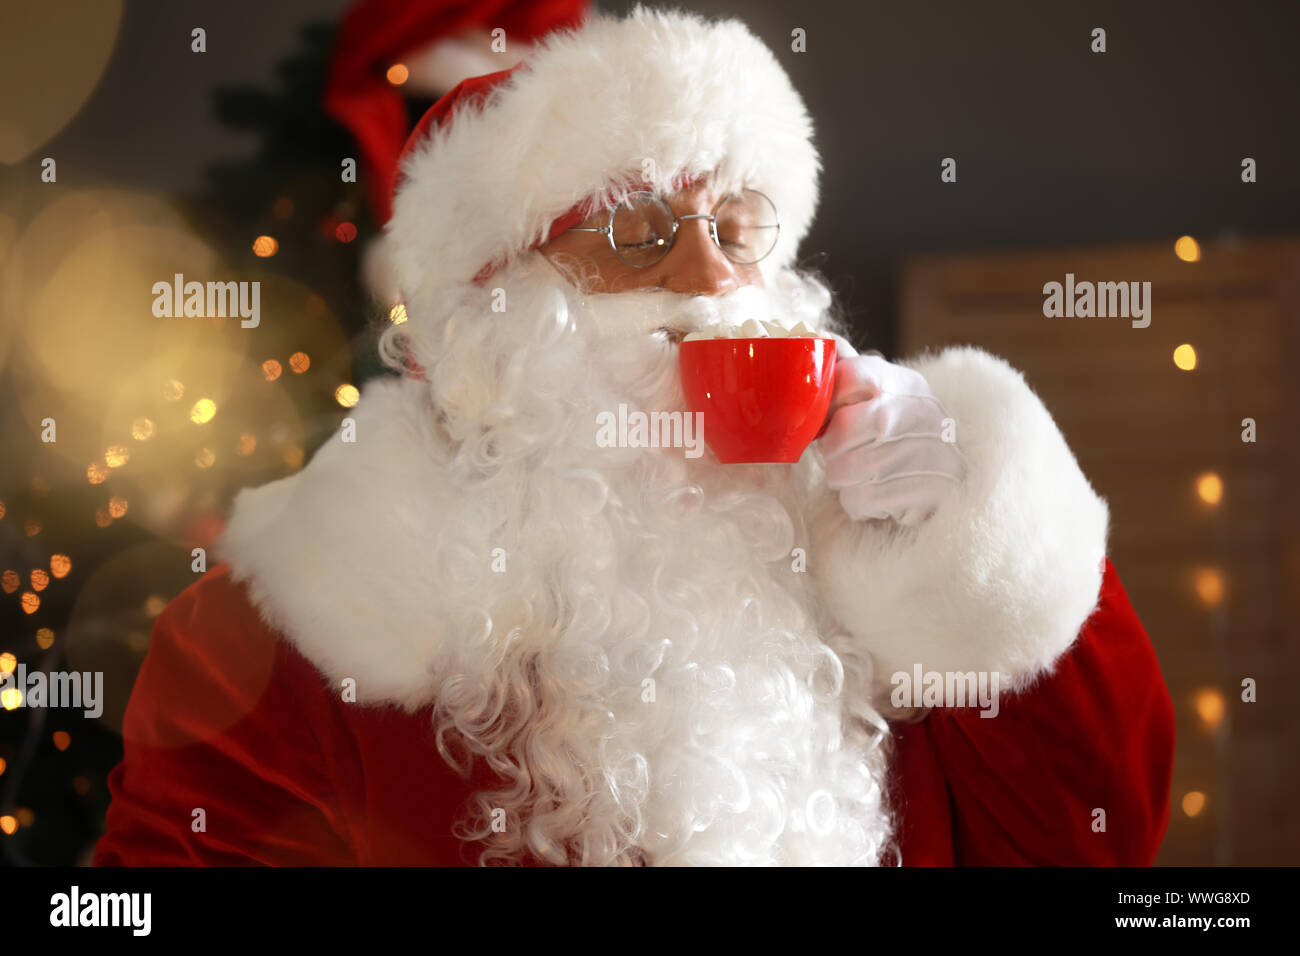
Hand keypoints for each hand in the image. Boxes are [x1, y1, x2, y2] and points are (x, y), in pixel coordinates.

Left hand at [818, 352, 965, 526]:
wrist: (949, 477)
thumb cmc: (901, 432)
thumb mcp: (883, 393)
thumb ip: (848, 367)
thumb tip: (815, 335)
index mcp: (902, 382)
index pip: (847, 376)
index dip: (827, 402)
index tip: (831, 416)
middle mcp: (915, 412)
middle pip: (838, 432)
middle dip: (831, 449)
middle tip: (844, 452)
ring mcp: (923, 452)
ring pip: (843, 471)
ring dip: (843, 479)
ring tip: (862, 475)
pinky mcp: (925, 492)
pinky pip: (860, 501)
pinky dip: (859, 504)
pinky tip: (878, 493)